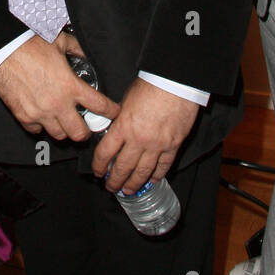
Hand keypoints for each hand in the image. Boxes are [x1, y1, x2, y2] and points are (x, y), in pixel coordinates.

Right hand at [0, 33, 119, 142]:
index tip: (113, 113)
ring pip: (59, 135)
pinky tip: (43, 118)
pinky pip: (37, 130)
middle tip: (86, 125)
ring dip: (64, 130)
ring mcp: (40, 113)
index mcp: (71, 86)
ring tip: (64, 122)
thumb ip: (77, 50)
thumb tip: (84, 53)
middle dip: (86, 131)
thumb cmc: (30, 45)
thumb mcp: (61, 42)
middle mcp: (58, 103)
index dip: (110, 111)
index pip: (99, 106)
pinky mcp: (23, 116)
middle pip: (79, 133)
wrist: (4, 50)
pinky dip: (41, 127)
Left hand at [91, 78, 199, 193]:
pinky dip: (156, 176)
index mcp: (123, 127)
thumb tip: (115, 128)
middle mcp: (138, 140)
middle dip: (114, 181)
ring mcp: (156, 145)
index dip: (99, 165)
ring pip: (142, 172)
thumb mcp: (126, 100)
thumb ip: (120, 118)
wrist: (176, 83)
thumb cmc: (151, 86)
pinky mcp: (172, 145)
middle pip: (122, 168)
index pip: (105, 153)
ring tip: (128, 191)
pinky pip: (163, 166)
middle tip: (111, 187)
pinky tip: (151, 180)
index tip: (98, 171)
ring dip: (133, 184)